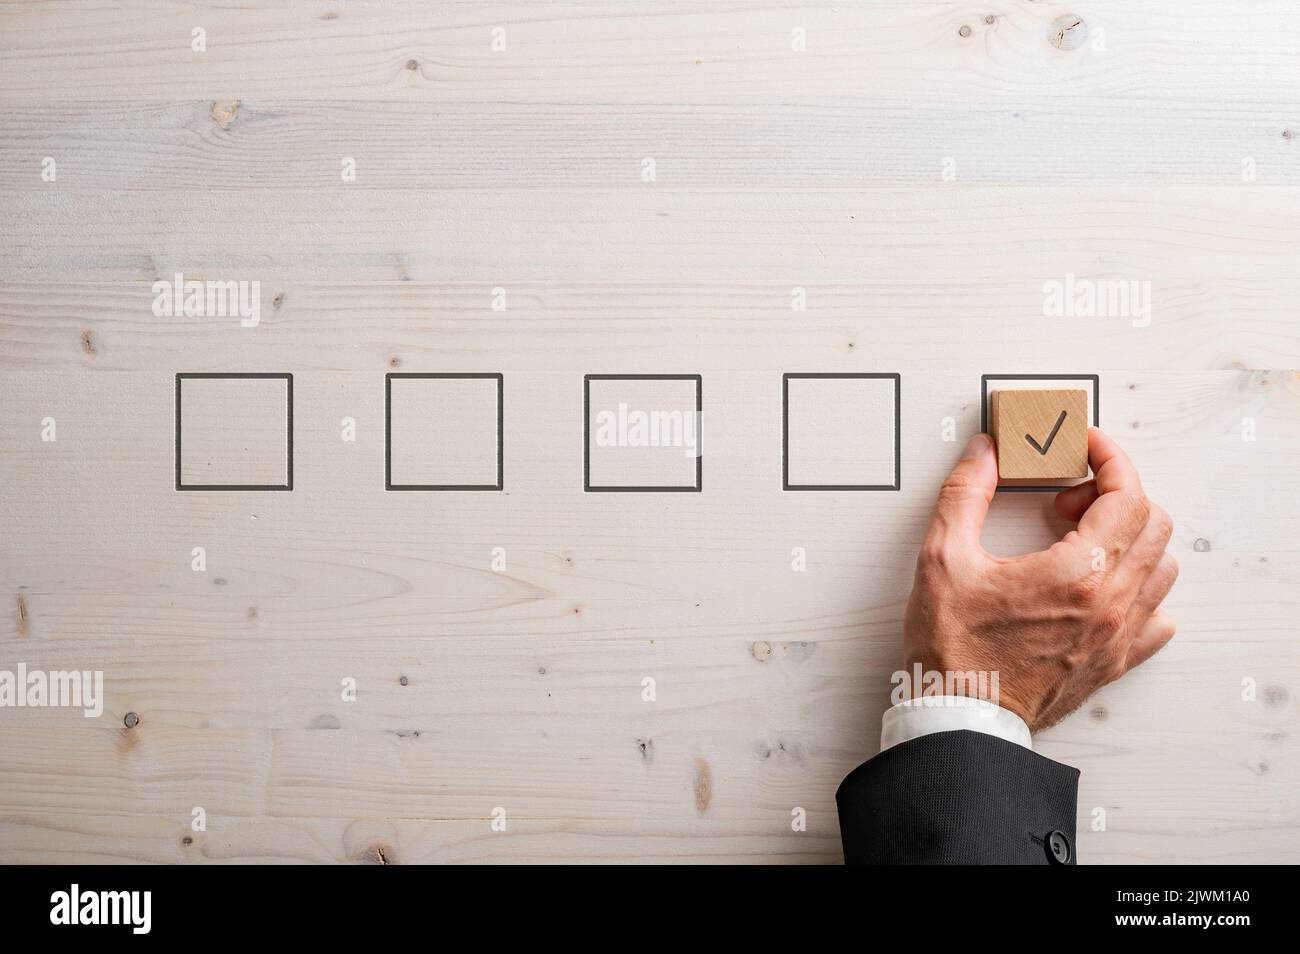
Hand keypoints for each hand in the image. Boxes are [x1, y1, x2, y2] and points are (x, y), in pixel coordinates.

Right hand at [903, 428, 1177, 731]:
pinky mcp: (1112, 664)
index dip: (1111, 459)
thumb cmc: (952, 650)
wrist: (960, 719)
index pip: (1128, 495)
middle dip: (1114, 495)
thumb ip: (965, 494)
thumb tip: (984, 454)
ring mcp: (1117, 637)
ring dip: (1130, 539)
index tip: (1088, 445)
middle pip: (1154, 525)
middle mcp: (1110, 605)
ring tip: (1081, 540)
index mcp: (1078, 573)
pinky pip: (1156, 620)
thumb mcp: (943, 558)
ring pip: (1162, 569)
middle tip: (1067, 497)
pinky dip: (1141, 592)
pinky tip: (1103, 588)